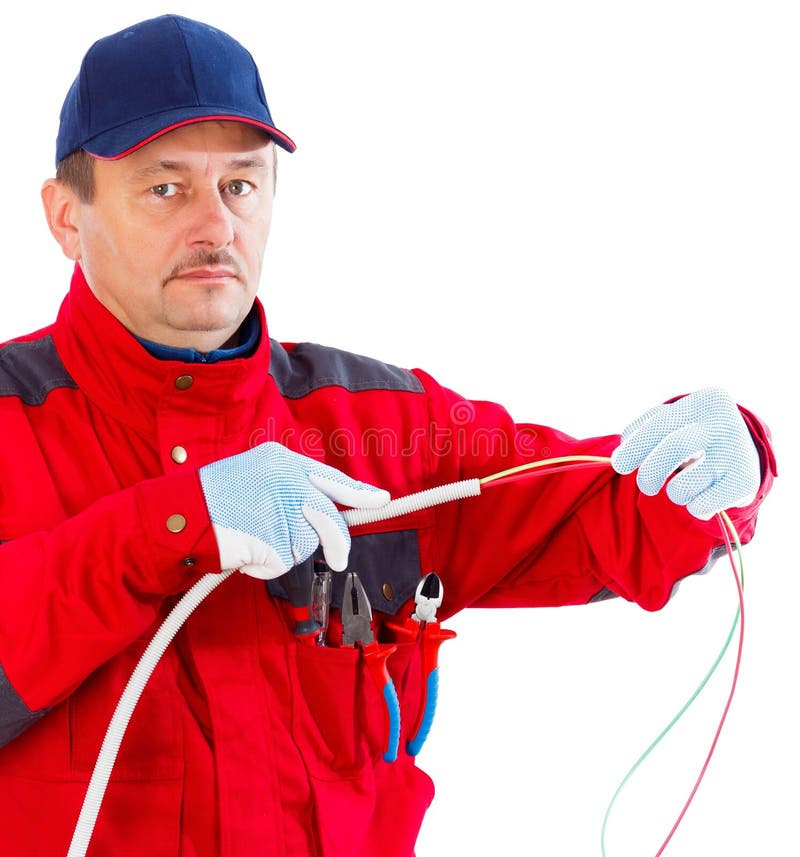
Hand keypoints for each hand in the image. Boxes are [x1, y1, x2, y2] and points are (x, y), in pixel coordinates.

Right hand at [199, 442, 389, 578]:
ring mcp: (278, 507)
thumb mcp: (253, 478)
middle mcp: (284, 478)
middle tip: (340, 559)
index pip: (330, 478)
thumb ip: (287, 487)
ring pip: (304, 544)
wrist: (175, 516)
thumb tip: (325, 511)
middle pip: (327, 516)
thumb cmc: (210, 501)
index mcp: (280, 459)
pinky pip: (282, 563)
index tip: (380, 499)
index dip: (358, 492)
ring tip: (250, 541)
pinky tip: (242, 552)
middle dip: (336, 542)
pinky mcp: (270, 536)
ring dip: (281, 553)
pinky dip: (265, 567)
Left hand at [610, 387, 759, 519]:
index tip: (619, 465)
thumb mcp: (674, 422)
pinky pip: (702, 505)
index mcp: (704, 401)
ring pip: (684, 485)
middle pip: (673, 449)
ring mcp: (738, 453)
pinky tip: (702, 498)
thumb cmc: (695, 434)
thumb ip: (643, 431)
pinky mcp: (746, 483)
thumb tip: (618, 457)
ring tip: (683, 486)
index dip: (634, 448)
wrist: (746, 453)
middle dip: (650, 473)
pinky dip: (694, 508)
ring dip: (675, 493)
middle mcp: (725, 423)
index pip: (658, 425)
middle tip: (646, 486)